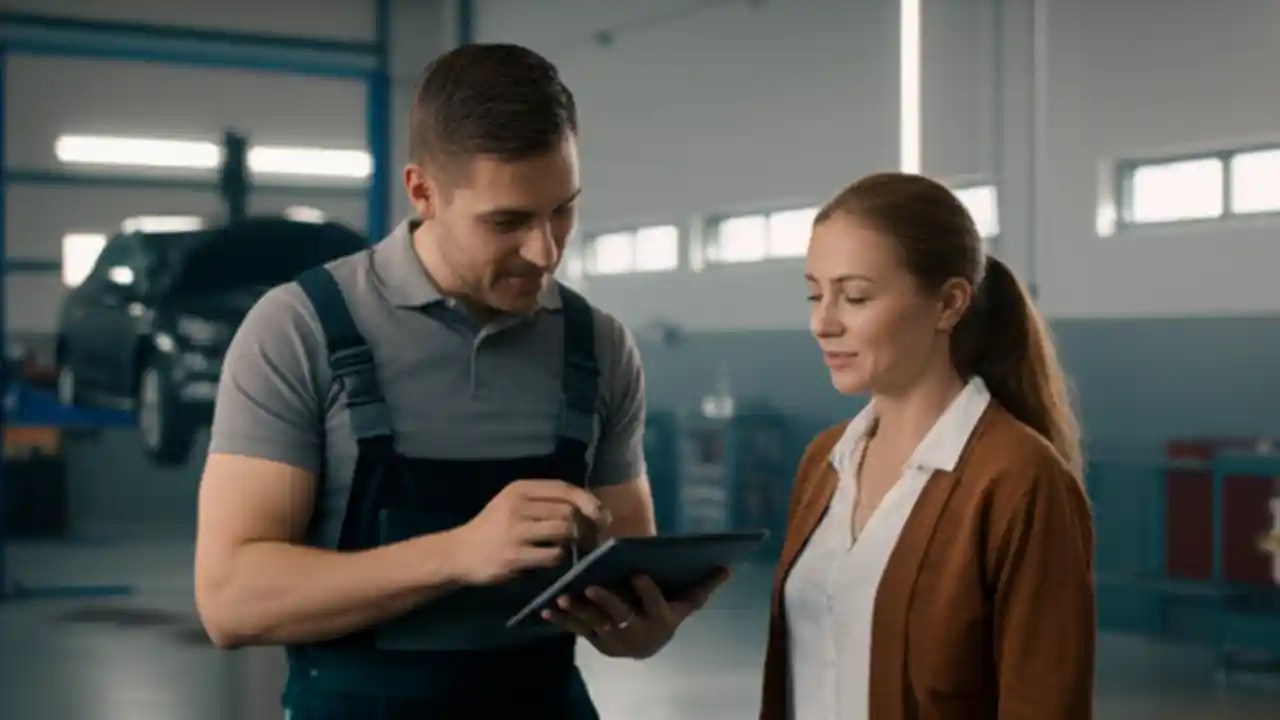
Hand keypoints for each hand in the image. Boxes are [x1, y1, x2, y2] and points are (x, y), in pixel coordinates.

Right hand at [449, 479, 610, 585]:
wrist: (459, 553)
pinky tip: (551, 560)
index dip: (588, 501)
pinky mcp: (515, 556)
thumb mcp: (513, 504)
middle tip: (590, 539)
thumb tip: (591, 506)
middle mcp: (517, 505)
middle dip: (585, 526)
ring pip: (564, 531)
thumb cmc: (492, 528)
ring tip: (570, 549)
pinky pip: (553, 555)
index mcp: (519, 489)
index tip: (602, 515)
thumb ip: (545, 501)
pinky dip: (559, 558)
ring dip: (573, 543)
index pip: (564, 489)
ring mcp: (515, 531)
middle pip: (569, 511)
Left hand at [541, 568, 731, 658]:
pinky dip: (561, 620)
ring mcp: (614, 639)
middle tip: (589, 586)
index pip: (655, 604)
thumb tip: (728, 566)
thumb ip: (704, 585)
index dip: (647, 591)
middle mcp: (637, 633)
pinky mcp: (595, 641)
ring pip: (594, 624)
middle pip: (620, 617)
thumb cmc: (668, 613)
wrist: (648, 646)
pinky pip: (576, 629)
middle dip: (605, 602)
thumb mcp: (686, 602)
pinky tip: (546, 607)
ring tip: (561, 597)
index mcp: (660, 619)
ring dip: (577, 611)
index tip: (637, 572)